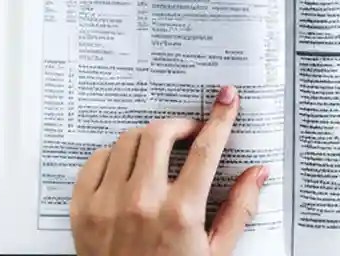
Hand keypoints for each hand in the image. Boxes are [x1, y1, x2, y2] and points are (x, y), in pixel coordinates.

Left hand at [70, 85, 268, 255]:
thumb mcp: (215, 254)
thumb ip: (238, 210)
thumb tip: (257, 173)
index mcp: (181, 213)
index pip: (206, 150)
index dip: (220, 118)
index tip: (226, 99)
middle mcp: (142, 203)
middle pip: (161, 133)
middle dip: (181, 125)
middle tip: (190, 133)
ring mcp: (108, 204)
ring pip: (128, 141)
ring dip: (148, 139)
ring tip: (158, 152)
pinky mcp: (82, 209)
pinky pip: (96, 160)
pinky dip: (113, 155)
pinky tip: (126, 167)